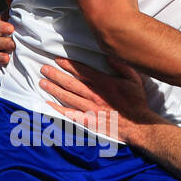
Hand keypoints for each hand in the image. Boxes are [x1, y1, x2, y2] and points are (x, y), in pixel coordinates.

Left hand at [39, 57, 154, 144]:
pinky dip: (58, 110)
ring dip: (53, 89)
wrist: (138, 125)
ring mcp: (89, 109)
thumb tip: (109, 55)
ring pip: (67, 96)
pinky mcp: (88, 121)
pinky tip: (48, 104)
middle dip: (55, 75)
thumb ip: (121, 66)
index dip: (68, 65)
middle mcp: (94, 95)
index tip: (57, 60)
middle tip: (43, 69)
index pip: (82, 71)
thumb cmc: (137, 102)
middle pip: (70, 83)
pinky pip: (70, 115)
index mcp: (104, 83)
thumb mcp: (134, 79)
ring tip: (42, 82)